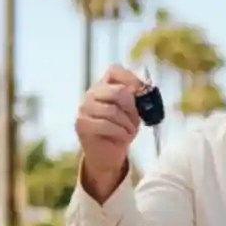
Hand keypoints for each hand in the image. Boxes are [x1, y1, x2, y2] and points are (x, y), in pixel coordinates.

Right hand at [75, 65, 144, 199]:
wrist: (109, 155)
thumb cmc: (122, 129)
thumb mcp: (134, 111)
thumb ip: (137, 98)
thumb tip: (144, 90)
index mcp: (104, 86)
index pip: (114, 70)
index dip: (131, 79)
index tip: (141, 93)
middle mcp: (91, 94)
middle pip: (117, 91)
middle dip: (131, 108)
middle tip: (135, 119)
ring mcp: (84, 109)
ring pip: (112, 111)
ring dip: (127, 124)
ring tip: (129, 132)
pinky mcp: (81, 125)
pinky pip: (106, 125)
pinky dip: (120, 133)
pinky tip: (122, 138)